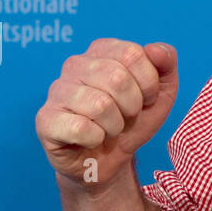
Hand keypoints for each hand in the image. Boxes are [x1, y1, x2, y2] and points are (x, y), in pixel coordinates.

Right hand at [35, 39, 178, 186]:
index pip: (132, 54)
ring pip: (100, 105)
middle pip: (117, 78)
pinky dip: (96, 139)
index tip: (144, 99)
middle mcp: (74, 64)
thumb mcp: (161, 93)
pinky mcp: (46, 119)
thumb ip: (166, 63)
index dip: (148, 85)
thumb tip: (156, 49)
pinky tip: (90, 139)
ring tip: (108, 129)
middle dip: (132, 107)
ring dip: (115, 126)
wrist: (111, 160)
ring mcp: (56, 91)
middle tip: (125, 117)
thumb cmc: (132, 121)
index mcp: (101, 50)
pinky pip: (80, 128)